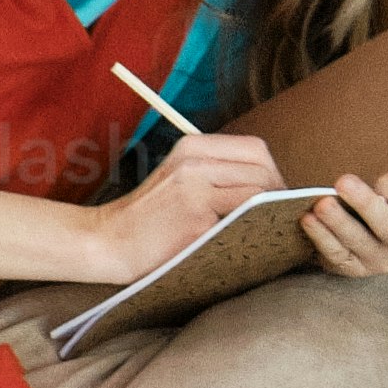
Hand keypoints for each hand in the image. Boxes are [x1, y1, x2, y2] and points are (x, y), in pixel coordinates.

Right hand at [84, 128, 290, 281]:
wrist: (108, 241)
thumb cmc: (147, 219)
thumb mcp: (178, 179)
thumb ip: (215, 174)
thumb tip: (266, 188)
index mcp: (192, 146)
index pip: (254, 149)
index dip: (273, 173)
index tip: (275, 197)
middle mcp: (195, 161)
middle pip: (262, 167)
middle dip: (280, 193)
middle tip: (279, 217)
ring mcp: (196, 188)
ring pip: (259, 192)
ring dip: (272, 212)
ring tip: (270, 228)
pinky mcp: (196, 218)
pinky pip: (243, 219)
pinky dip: (255, 229)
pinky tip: (253, 241)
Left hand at [298, 140, 387, 280]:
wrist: (365, 218)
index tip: (381, 177)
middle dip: (365, 204)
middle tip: (343, 182)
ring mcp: (379, 259)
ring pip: (360, 242)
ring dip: (339, 222)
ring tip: (321, 203)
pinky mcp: (354, 268)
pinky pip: (337, 254)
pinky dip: (322, 237)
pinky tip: (308, 219)